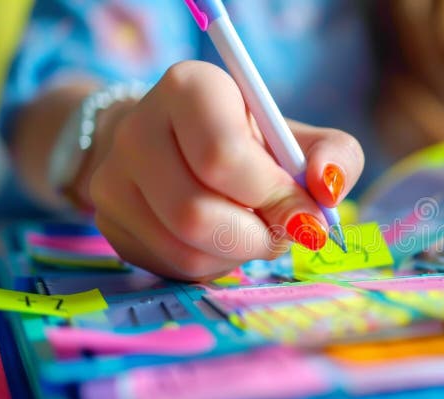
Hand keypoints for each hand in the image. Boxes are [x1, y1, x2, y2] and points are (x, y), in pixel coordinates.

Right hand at [86, 61, 363, 279]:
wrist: (176, 144)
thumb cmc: (249, 140)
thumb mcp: (299, 137)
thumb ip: (335, 155)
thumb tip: (328, 188)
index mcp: (189, 88)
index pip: (222, 157)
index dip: (273, 196)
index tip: (305, 210)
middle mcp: (137, 128)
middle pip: (196, 213)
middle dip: (256, 236)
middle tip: (283, 230)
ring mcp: (113, 178)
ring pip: (184, 247)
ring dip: (238, 254)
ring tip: (256, 232)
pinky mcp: (108, 221)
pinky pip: (170, 265)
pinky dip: (213, 264)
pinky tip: (223, 240)